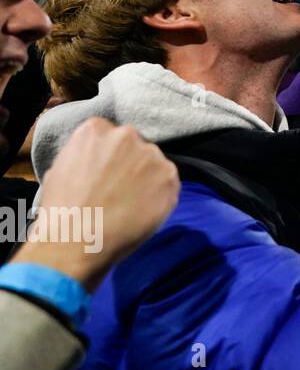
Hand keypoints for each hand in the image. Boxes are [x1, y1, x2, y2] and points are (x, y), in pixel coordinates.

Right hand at [14, 118, 178, 291]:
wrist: (77, 240)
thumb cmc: (61, 210)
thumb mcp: (60, 168)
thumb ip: (84, 154)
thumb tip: (97, 157)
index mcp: (95, 129)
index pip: (111, 135)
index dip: (111, 156)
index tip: (107, 172)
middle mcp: (126, 135)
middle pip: (136, 146)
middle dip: (131, 164)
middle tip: (121, 189)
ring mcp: (151, 155)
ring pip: (154, 164)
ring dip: (148, 179)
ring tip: (131, 204)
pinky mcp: (169, 176)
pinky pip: (169, 183)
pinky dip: (161, 196)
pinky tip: (143, 211)